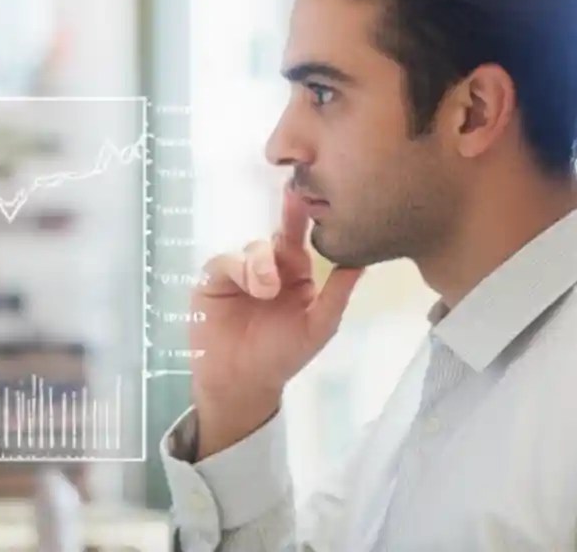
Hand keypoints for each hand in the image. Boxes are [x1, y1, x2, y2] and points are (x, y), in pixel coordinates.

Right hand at [188, 186, 365, 458]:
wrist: (240, 383)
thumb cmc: (282, 355)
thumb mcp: (318, 327)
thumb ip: (337, 294)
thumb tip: (361, 262)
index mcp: (296, 273)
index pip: (305, 240)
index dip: (309, 218)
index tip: (316, 194)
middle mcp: (270, 266)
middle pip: (280, 234)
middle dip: (289, 216)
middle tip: (295, 195)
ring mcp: (241, 270)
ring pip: (255, 247)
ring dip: (263, 263)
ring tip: (267, 290)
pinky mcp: (215, 278)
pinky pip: (226, 261)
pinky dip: (240, 269)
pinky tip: (251, 287)